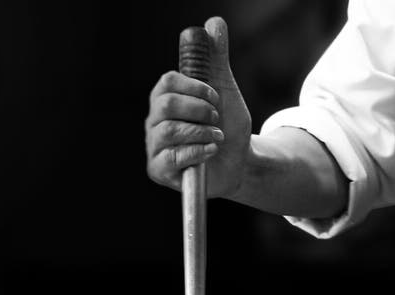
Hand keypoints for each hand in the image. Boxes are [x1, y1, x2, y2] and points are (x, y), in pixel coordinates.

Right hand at [145, 17, 251, 197]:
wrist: (239, 164)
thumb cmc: (228, 128)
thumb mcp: (225, 90)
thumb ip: (217, 59)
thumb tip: (214, 23)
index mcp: (165, 98)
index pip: (167, 81)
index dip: (195, 87)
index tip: (215, 96)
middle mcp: (154, 121)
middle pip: (166, 105)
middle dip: (199, 111)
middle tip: (216, 120)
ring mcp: (154, 146)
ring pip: (169, 131)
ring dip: (201, 132)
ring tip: (218, 138)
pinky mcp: (159, 170)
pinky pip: (172, 157)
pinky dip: (197, 151)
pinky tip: (212, 151)